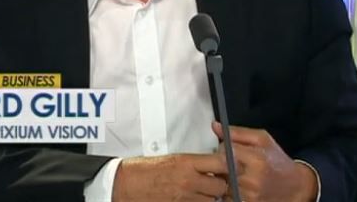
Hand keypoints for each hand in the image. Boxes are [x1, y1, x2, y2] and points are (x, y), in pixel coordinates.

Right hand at [111, 153, 228, 201]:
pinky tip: (197, 200)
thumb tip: (214, 164)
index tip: (230, 166)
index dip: (228, 165)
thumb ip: (194, 163)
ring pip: (213, 200)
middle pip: (221, 185)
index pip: (220, 162)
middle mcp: (188, 180)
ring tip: (206, 194)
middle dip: (222, 185)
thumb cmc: (146, 170)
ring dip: (212, 198)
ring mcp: (185, 198)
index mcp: (186, 162)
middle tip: (218, 183)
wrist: (126, 185)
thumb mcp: (172, 159)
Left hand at [213, 122, 317, 201]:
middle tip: (229, 161)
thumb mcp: (262, 139)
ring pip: (220, 182)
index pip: (224, 150)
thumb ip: (237, 133)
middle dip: (220, 163)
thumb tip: (215, 126)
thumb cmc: (277, 161)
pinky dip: (227, 189)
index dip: (223, 148)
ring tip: (234, 173)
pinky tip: (236, 184)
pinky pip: (225, 195)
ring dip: (222, 176)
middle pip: (219, 168)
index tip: (228, 149)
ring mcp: (247, 196)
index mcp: (256, 160)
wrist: (293, 187)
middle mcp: (251, 180)